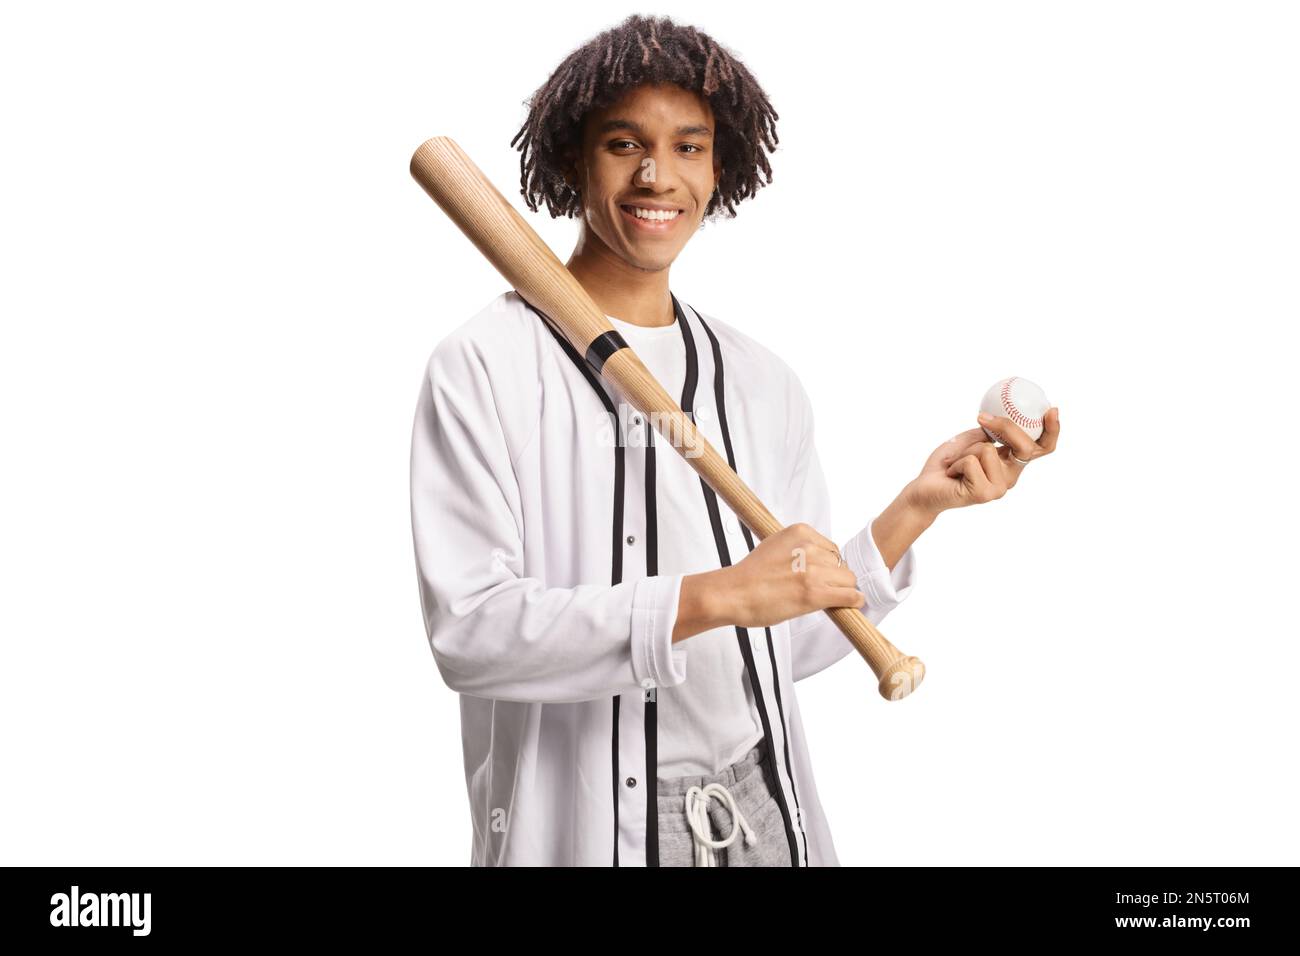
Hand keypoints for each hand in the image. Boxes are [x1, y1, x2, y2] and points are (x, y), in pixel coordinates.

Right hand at [718, 522, 864, 628]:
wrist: (734, 593)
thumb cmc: (749, 576)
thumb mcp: (774, 545)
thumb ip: (797, 547)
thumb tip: (817, 558)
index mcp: (800, 532)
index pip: (830, 548)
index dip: (826, 565)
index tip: (817, 575)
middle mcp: (809, 548)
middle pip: (840, 563)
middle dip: (834, 577)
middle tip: (820, 589)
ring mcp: (814, 570)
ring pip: (848, 579)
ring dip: (841, 590)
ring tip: (827, 599)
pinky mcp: (816, 593)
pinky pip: (850, 595)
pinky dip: (854, 601)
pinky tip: (851, 605)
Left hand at [906, 407, 1060, 514]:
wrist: (924, 489)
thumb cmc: (947, 465)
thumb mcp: (971, 441)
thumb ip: (990, 433)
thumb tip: (1004, 417)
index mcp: (1010, 463)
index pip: (1040, 448)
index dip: (1052, 430)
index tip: (1052, 410)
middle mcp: (1010, 477)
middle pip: (1025, 445)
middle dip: (1005, 427)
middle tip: (982, 418)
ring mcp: (999, 488)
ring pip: (988, 449)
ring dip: (965, 451)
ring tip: (956, 464)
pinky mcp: (984, 494)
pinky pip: (972, 461)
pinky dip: (957, 462)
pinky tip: (952, 474)